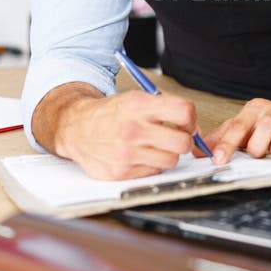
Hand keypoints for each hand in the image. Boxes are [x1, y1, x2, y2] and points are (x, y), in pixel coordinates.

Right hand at [36, 85, 198, 179]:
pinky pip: (153, 172)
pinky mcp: (120, 172)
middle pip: (182, 142)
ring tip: (154, 145)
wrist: (77, 128)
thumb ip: (165, 108)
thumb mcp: (136, 98)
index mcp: (139, 105)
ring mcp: (126, 153)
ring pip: (171, 160)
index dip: (191, 119)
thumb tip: (194, 127)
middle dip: (184, 140)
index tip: (187, 123)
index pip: (184, 112)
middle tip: (176, 138)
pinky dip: (151, 164)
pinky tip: (139, 155)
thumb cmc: (111, 113)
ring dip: (167, 154)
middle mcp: (133, 129)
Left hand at [205, 98, 270, 164]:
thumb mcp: (244, 125)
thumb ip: (221, 137)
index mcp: (254, 110)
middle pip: (264, 130)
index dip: (227, 144)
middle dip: (259, 148)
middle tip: (258, 155)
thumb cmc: (269, 125)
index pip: (238, 126)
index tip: (218, 160)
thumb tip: (197, 150)